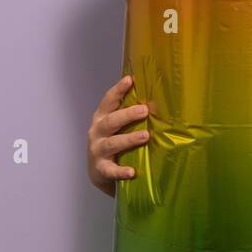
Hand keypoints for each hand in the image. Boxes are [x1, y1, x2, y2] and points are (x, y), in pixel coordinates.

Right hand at [87, 74, 149, 198]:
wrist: (99, 171)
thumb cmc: (113, 141)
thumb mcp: (116, 126)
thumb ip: (127, 113)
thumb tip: (154, 98)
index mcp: (101, 118)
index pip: (108, 101)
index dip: (118, 90)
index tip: (129, 80)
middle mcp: (97, 132)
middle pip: (110, 121)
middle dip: (127, 115)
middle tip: (144, 110)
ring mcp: (97, 151)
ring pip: (112, 143)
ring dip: (129, 139)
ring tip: (145, 136)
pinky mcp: (101, 169)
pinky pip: (111, 170)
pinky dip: (121, 171)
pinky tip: (132, 172)